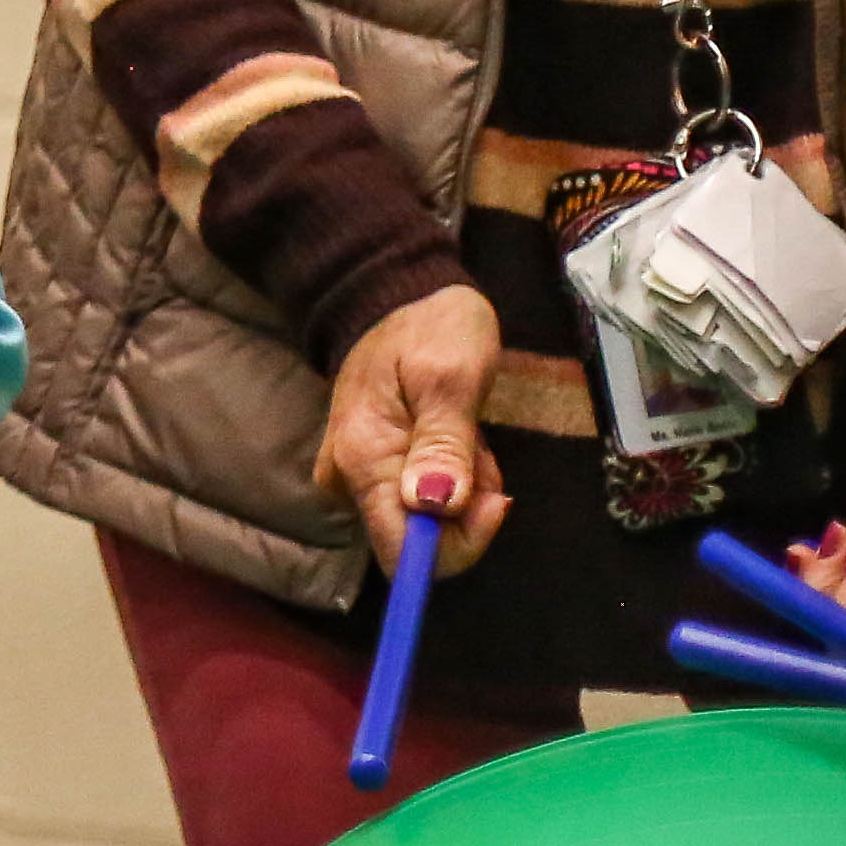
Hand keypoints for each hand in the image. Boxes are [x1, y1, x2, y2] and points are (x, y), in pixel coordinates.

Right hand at [312, 281, 512, 581]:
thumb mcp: (451, 377)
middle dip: (468, 507)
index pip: (400, 550)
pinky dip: (454, 478)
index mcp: (363, 458)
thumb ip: (444, 445)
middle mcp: (348, 478)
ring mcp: (357, 475)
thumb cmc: (431, 329)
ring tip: (468, 430)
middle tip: (480, 445)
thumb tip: (434, 508)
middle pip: (420, 541)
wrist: (399, 295)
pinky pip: (423, 501)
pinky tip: (456, 436)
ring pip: (428, 521)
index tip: (497, 500)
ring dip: (466, 488)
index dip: (457, 544)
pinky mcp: (371, 469)